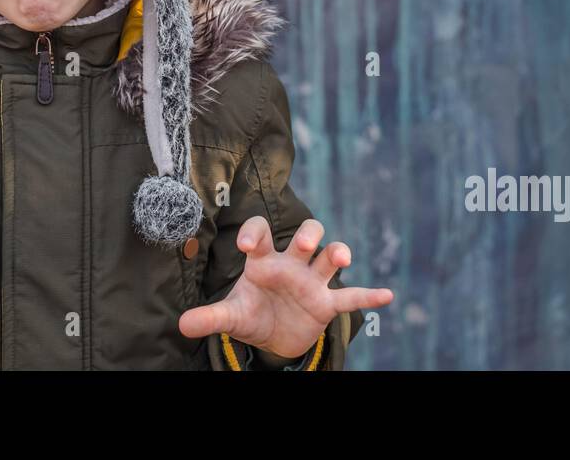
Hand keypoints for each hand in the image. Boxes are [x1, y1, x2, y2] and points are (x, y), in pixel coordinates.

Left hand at [177, 216, 393, 359]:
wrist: (274, 335)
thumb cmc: (252, 313)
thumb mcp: (231, 316)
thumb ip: (210, 317)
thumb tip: (182, 325)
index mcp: (264, 261)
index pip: (261, 234)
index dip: (255, 234)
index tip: (246, 246)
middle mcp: (292, 264)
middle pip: (306, 235)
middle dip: (308, 235)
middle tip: (306, 243)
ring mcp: (312, 281)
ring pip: (330, 257)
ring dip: (338, 253)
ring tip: (342, 257)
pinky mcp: (326, 303)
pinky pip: (351, 296)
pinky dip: (368, 296)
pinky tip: (387, 296)